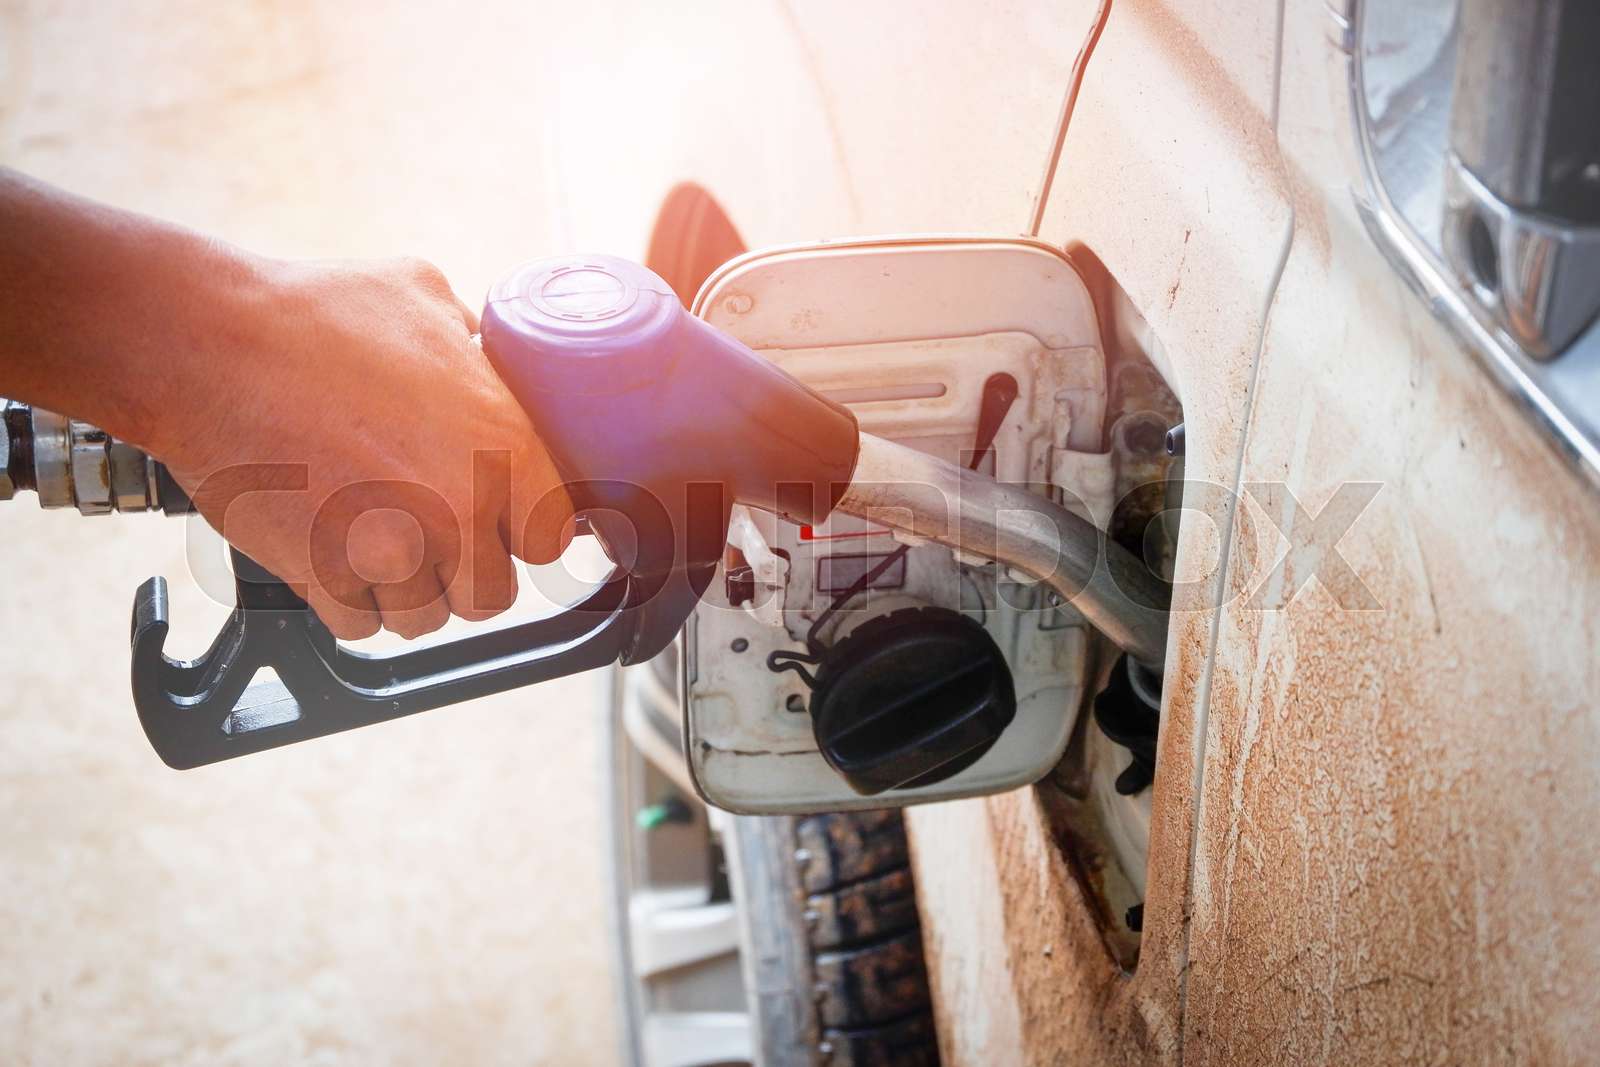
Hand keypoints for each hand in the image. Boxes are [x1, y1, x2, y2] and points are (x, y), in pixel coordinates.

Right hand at [159, 255, 573, 638]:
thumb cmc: (314, 314)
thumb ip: (475, 346)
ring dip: (409, 592)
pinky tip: (339, 557)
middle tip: (435, 534)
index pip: (553, 537)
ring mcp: (391, 551)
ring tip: (381, 543)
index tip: (502, 521)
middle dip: (466, 570)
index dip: (525, 530)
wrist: (209, 347)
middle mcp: (458, 508)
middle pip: (493, 594)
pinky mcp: (324, 579)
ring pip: (427, 619)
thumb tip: (489, 364)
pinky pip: (363, 627)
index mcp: (502, 445)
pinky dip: (352, 604)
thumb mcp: (427, 297)